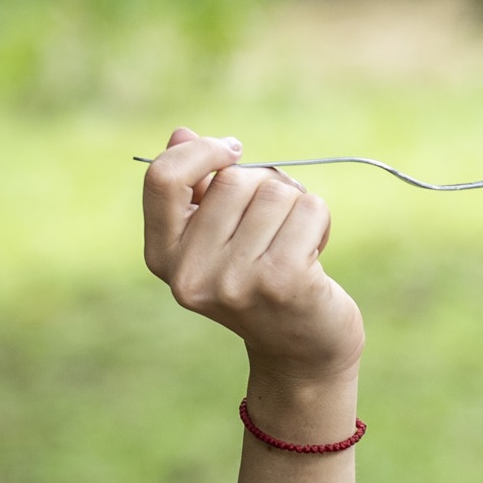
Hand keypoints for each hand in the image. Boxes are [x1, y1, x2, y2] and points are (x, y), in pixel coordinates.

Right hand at [142, 128, 363, 382]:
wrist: (302, 349)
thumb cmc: (262, 280)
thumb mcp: (220, 238)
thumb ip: (199, 188)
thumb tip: (181, 133)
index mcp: (163, 257)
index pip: (162, 179)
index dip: (201, 152)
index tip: (233, 151)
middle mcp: (190, 274)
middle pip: (234, 180)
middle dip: (266, 189)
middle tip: (276, 227)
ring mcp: (235, 280)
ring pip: (277, 192)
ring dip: (297, 207)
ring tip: (295, 244)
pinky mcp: (282, 280)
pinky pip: (309, 208)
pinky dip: (319, 221)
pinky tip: (314, 254)